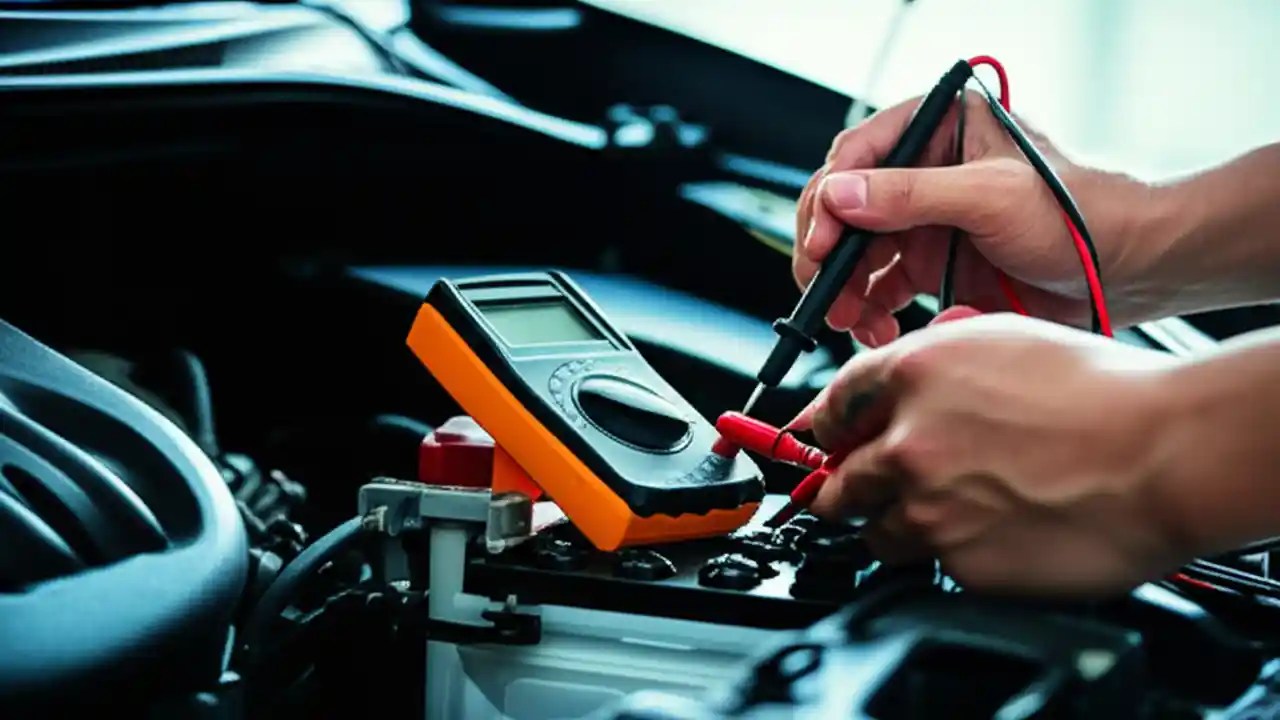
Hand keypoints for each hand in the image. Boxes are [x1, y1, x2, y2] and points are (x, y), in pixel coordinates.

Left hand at [791, 312, 1190, 596]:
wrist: (1162, 455)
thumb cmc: (1101, 393)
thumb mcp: (1002, 338)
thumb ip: (932, 360)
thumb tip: (892, 383)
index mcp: (911, 376)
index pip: (830, 408)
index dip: (823, 430)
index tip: (820, 445)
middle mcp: (906, 443)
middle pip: (838, 482)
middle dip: (843, 488)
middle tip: (857, 492)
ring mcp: (929, 508)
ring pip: (876, 531)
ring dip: (897, 523)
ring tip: (949, 510)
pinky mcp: (959, 562)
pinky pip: (931, 563)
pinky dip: (951, 551)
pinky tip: (993, 529)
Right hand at [794, 91, 1151, 346]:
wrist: (1124, 272)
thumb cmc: (1078, 214)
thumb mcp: (991, 196)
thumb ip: (911, 193)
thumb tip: (841, 196)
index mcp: (937, 130)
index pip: (856, 156)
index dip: (830, 200)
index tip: (823, 243)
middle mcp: (923, 173)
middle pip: (846, 210)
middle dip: (829, 255)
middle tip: (823, 291)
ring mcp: (925, 222)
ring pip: (857, 255)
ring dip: (845, 290)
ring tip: (851, 321)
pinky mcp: (932, 266)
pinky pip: (880, 289)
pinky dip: (870, 313)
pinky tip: (878, 329)